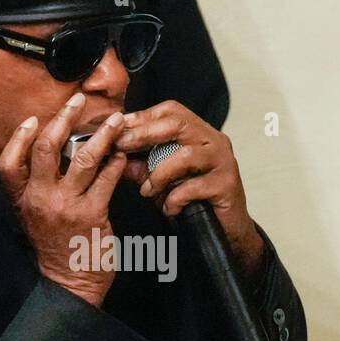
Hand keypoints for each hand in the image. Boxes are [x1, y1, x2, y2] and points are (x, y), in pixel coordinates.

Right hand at [0, 94, 128, 307]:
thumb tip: (58, 150)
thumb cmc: (57, 247)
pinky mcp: (92, 214)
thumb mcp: (36, 217)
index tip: (32, 119)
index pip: (8, 163)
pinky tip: (124, 154)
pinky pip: (106, 179)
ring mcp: (65, 206)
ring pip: (82, 158)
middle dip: (63, 119)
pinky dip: (117, 163)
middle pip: (45, 149)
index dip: (19, 138)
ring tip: (116, 120)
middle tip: (78, 100)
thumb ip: (39, 187)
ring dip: (102, 135)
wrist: (70, 284)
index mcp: (22, 200)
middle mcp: (40, 199)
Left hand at [115, 101, 265, 279]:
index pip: (171, 111)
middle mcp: (214, 141)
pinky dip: (175, 198)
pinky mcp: (226, 184)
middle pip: (178, 124)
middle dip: (144, 134)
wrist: (226, 229)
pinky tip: (170, 209)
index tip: (118, 127)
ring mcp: (223, 161)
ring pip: (185, 156)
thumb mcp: (163, 179)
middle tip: (121, 146)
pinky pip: (194, 186)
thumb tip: (113, 155)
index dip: (143, 117)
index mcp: (199, 132)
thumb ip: (141, 166)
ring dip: (159, 174)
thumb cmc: (196, 199)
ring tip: (147, 191)